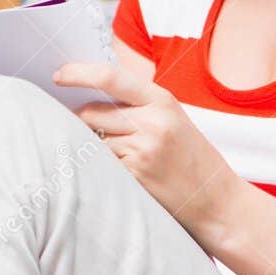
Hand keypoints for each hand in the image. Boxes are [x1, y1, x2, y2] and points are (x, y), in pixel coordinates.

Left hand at [53, 60, 248, 250]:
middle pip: (90, 112)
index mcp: (162, 100)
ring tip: (109, 156)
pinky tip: (113, 173)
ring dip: (89, 146)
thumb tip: (84, 97)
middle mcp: (152, 122)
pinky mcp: (134, 176)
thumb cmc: (190, 158)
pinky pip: (99, 164)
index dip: (78, 73)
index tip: (58, 75)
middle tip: (84, 130)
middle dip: (79, 121)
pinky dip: (97, 166)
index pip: (109, 77)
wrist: (217, 201)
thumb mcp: (171, 119)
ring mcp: (142, 150)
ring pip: (91, 140)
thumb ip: (135, 106)